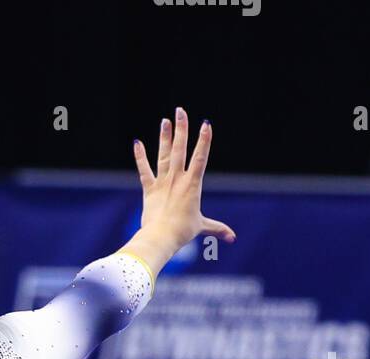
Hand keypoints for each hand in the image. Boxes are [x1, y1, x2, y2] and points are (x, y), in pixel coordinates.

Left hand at [132, 107, 234, 256]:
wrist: (160, 237)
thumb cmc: (182, 232)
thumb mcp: (201, 226)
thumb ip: (216, 228)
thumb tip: (232, 238)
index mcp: (192, 184)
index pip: (200, 157)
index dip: (204, 140)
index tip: (206, 124)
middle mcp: (177, 179)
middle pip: (180, 149)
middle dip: (181, 129)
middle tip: (181, 111)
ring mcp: (162, 182)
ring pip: (164, 155)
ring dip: (164, 137)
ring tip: (165, 120)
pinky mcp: (149, 189)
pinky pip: (144, 170)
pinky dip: (140, 156)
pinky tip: (137, 142)